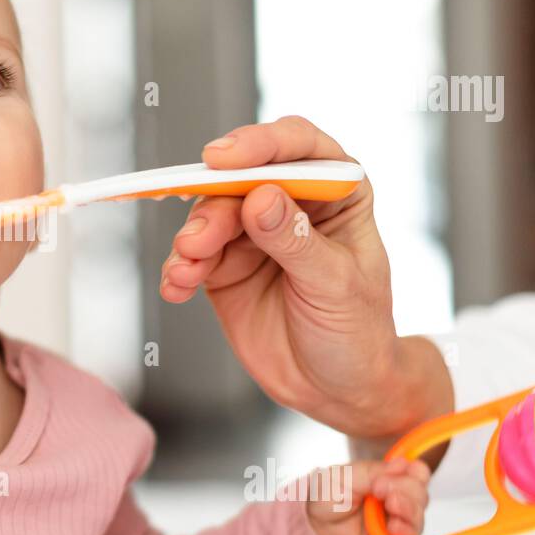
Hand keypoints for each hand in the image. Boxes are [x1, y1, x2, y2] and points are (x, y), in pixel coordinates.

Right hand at [160, 116, 452, 441]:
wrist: (337, 390)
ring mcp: (253, 234)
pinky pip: (192, 256)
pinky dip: (179, 269)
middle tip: (196, 240)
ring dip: (191, 240)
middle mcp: (291, 203)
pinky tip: (177, 286)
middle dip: (213, 205)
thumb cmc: (357, 332)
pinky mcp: (223, 266)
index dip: (259, 144)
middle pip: (241, 179)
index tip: (223, 158)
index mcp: (336, 192)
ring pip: (210, 215)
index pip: (298, 147)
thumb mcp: (336, 287)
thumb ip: (297, 241)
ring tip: (187, 270)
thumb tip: (261, 197)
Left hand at [305, 458, 430, 534]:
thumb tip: (404, 463)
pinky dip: (406, 534)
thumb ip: (371, 472)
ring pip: (418, 519)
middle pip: (421, 495)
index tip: (400, 469)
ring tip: (391, 505)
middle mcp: (396, 504)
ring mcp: (396, 529)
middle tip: (381, 489)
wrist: (307, 532)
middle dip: (408, 489)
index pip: (416, 474)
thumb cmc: (323, 501)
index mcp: (388, 482)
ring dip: (409, 510)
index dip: (415, 472)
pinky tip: (395, 527)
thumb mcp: (341, 477)